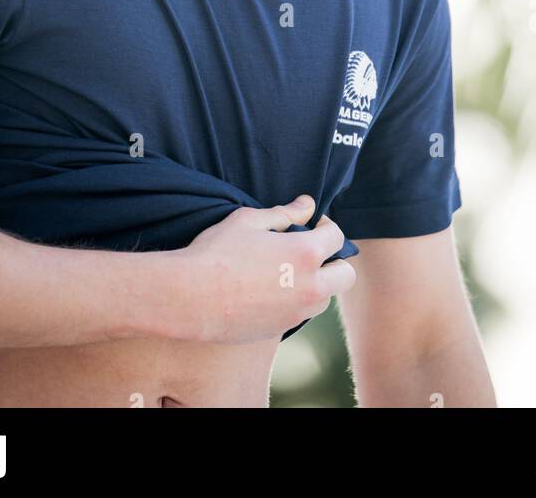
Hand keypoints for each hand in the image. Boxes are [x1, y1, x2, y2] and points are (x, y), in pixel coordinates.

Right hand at [180, 194, 356, 343]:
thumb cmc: (216, 252)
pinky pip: (300, 315)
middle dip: (335, 261)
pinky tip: (271, 291)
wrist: (189, 297)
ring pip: (324, 299)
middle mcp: (309, 287)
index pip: (338, 238)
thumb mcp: (248, 220)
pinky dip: (296, 302)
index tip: (313, 224)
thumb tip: (307, 205)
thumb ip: (284, 213)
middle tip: (312, 252)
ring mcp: (296, 313)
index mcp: (305, 254)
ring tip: (289, 272)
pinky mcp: (280, 331)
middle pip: (345, 276)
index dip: (327, 227)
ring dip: (317, 284)